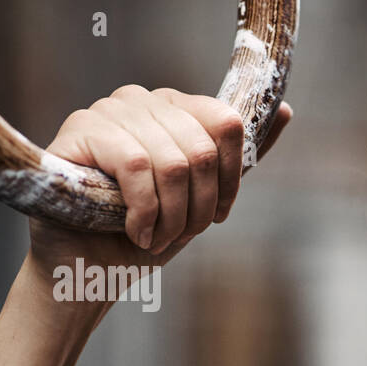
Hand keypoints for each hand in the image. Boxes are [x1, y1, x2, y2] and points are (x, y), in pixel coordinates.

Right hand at [25, 85, 292, 310]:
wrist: (92, 267)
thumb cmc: (147, 231)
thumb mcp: (205, 196)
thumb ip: (241, 158)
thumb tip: (286, 111)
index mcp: (175, 106)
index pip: (227, 124)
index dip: (229, 180)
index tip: (216, 215)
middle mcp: (143, 99)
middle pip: (203, 150)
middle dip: (199, 207)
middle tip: (180, 235)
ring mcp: (109, 110)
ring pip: (173, 162)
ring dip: (171, 217)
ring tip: (155, 238)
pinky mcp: (80, 130)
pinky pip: (137, 167)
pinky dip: (143, 212)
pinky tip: (136, 232)